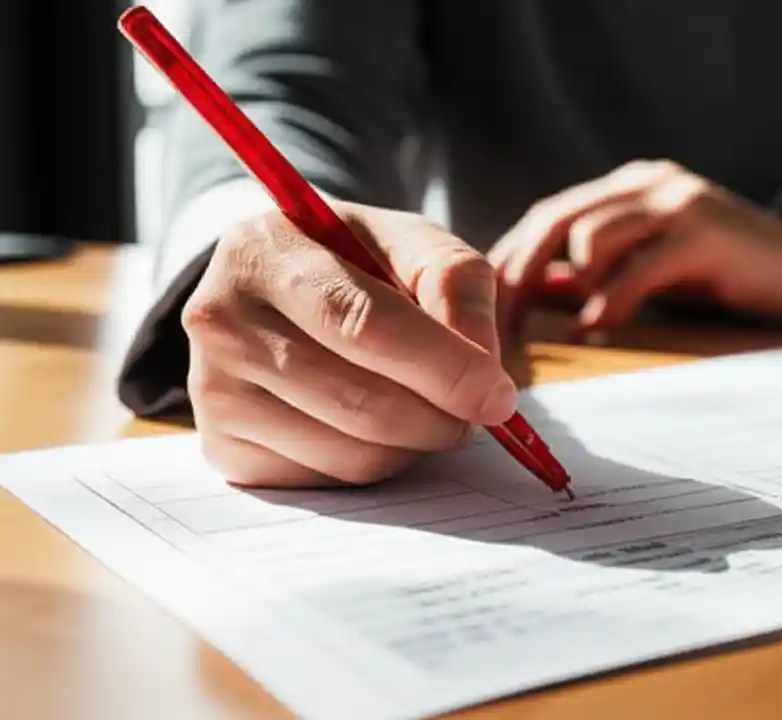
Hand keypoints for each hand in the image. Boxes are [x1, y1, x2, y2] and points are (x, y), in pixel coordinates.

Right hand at [182, 201, 517, 487]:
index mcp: (265, 249)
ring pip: (349, 453)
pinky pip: (326, 481)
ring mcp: (212, 390)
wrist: (275, 288)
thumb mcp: (407, 242)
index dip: (441, 367)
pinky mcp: (223, 448)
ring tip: (424, 407)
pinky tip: (373, 426)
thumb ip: (456, 283)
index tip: (498, 396)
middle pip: (357, 399)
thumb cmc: (352, 263)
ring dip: (413, 444)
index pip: (361, 322)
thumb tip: (484, 368)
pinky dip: (373, 464)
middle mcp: (220, 320)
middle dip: (439, 416)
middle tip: (476, 410)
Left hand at [488, 160, 781, 331]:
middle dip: (517, 272)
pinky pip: (640, 267)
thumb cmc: (723, 274)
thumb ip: (594, 275)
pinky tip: (595, 329)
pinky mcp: (705, 232)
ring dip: (561, 286)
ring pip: (591, 236)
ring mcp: (677, 202)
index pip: (549, 215)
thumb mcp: (648, 269)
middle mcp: (647, 183)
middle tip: (495, 325)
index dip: (509, 259)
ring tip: (550, 328)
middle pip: (557, 218)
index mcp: (628, 187)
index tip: (481, 308)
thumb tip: (530, 295)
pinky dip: (610, 301)